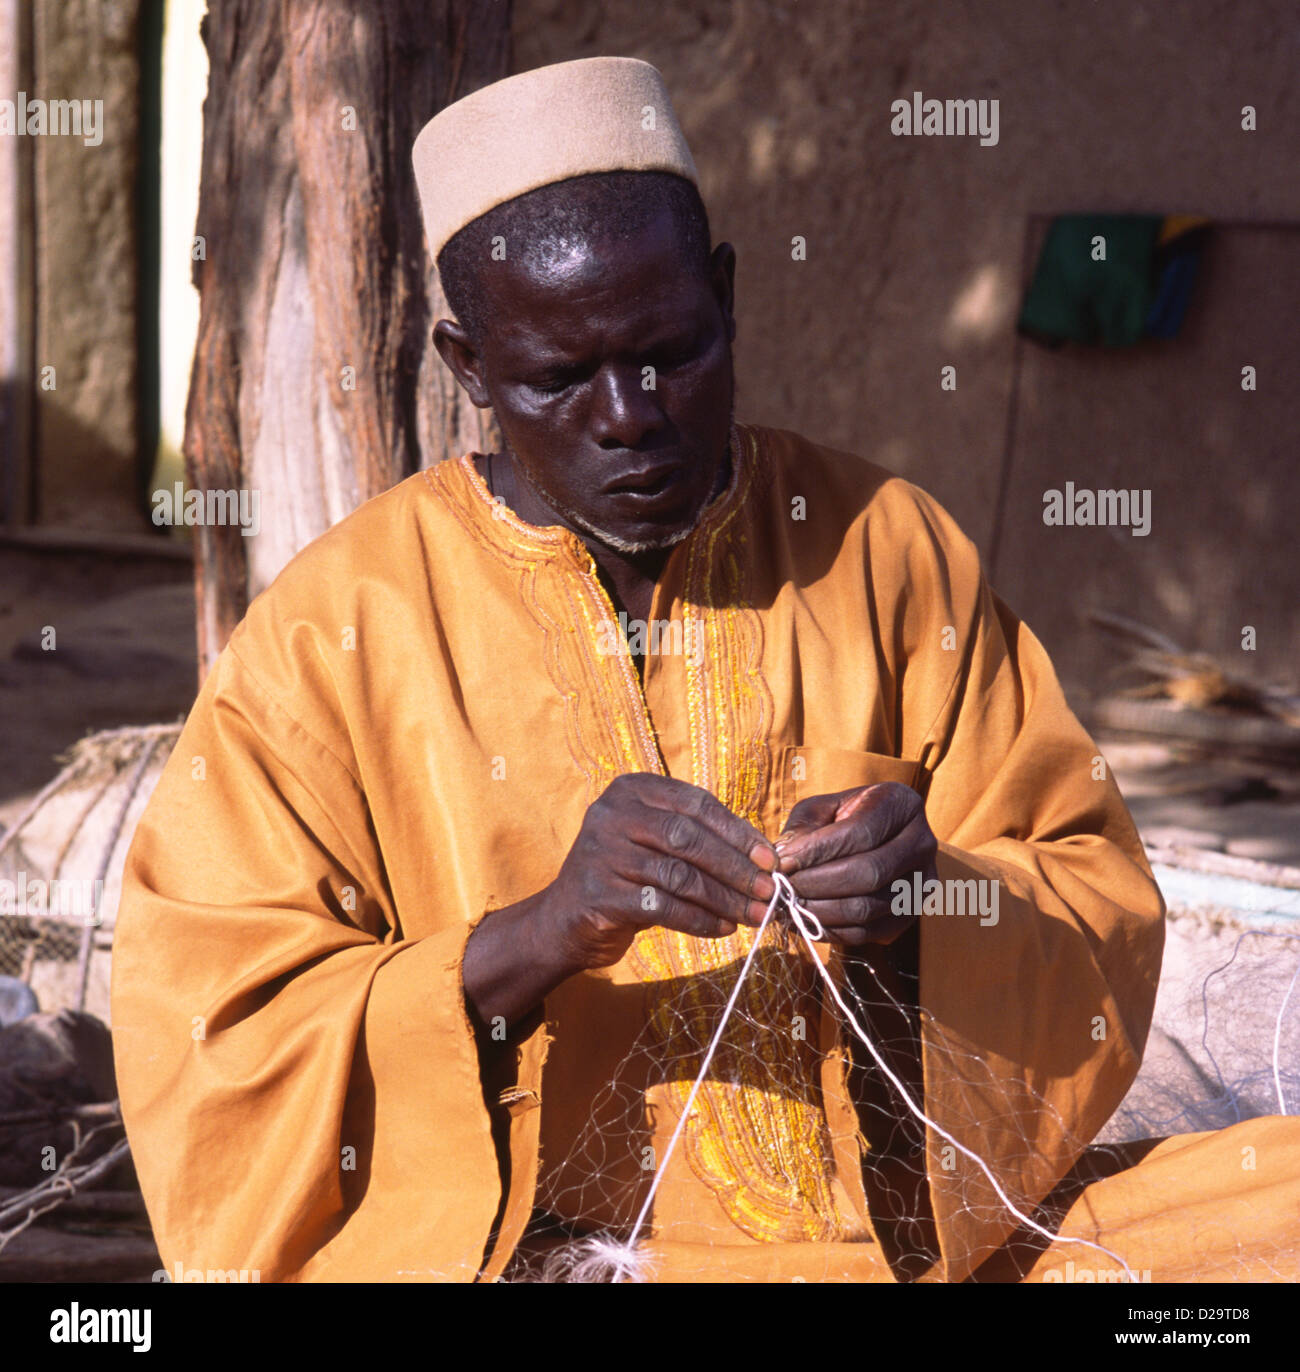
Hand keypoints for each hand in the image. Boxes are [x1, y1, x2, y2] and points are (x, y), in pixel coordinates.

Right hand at [542, 773, 778, 970]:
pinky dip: (699, 920)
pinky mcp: (599, 894)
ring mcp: (601, 853)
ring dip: (724, 898)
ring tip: (753, 914)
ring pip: (679, 875)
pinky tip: (723, 928)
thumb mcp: (656, 844)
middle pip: (688, 838)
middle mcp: (612, 814)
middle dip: (735, 867)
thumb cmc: (627, 877)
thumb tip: (764, 856)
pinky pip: (662, 907)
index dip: (737, 831)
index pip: (695, 803)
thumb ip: (698, 839)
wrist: (566, 919)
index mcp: (630, 789)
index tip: (770, 859)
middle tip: (768, 890)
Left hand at [775, 782, 936, 947]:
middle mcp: (922, 843)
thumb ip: (801, 831)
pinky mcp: (911, 914)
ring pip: (868, 908)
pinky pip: (869, 933)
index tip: (783, 862)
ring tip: (789, 904)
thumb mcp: (818, 810)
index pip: (860, 833)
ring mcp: (922, 883)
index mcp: (901, 804)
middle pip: (868, 873)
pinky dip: (832, 931)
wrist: (872, 839)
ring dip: (820, 911)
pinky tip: (806, 920)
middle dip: (817, 883)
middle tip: (783, 887)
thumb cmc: (838, 818)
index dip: (818, 851)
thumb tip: (782, 863)